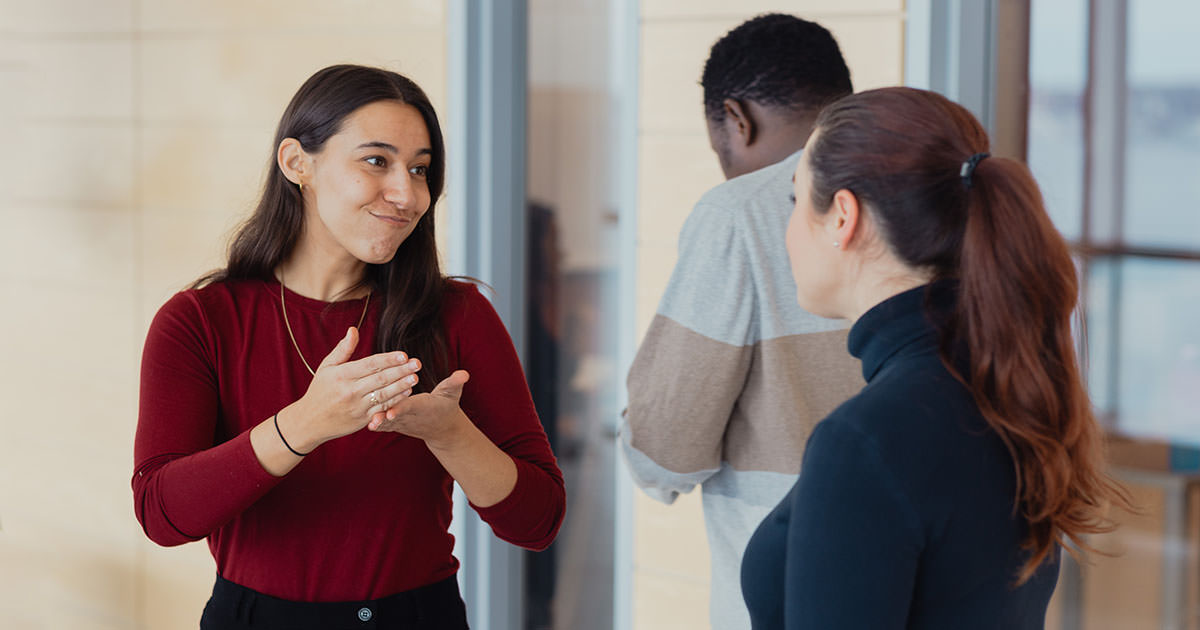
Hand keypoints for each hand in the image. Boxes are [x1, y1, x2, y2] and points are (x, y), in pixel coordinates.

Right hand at [289, 327, 421, 449]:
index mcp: (342, 375)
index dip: (388, 359)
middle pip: (380, 379)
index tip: (404, 355)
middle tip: (417, 363)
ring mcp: (356, 406)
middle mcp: (349, 391)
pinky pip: (382, 409)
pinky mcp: (362, 420)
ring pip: (384, 394)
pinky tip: (407, 392)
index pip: (370, 364)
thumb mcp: (327, 367)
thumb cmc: (319, 390)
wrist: (310, 421)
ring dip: (402, 386)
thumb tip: (354, 329)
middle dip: (401, 371)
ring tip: (415, 377)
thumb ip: (343, 349)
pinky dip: (395, 400)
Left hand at [367, 370, 470, 447]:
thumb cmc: (446, 405)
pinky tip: (362, 420)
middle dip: (385, 419)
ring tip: (368, 424)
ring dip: (377, 423)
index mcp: (421, 406)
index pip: (409, 406)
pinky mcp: (394, 423)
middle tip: (374, 421)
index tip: (392, 412)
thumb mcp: (452, 393)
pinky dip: (375, 423)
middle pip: (395, 416)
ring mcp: (401, 422)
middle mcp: (409, 416)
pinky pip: (383, 424)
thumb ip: (455, 383)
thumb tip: (464, 374)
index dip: (401, 408)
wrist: (442, 428)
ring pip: (387, 423)